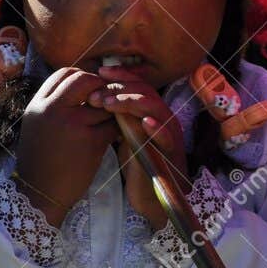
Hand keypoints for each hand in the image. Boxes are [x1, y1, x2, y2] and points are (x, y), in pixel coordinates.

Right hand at [14, 68, 118, 226]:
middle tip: (105, 101)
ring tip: (109, 123)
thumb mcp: (37, 126)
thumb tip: (82, 86)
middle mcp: (52, 110)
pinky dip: (116, 130)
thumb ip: (54, 106)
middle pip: (85, 80)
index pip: (64, 73)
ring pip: (104, 104)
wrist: (40, 194)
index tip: (90, 89)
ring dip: (110, 112)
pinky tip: (114, 137)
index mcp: (38, 105)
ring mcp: (72, 124)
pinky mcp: (91, 141)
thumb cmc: (40, 162)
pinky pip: (112, 126)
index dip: (81, 77)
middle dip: (99, 88)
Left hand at [91, 64, 189, 230]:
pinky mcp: (170, 154)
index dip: (121, 75)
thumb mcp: (126, 133)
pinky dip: (156, 128)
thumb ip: (119, 114)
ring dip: (132, 103)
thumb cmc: (137, 163)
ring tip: (109, 104)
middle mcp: (163, 118)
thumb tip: (96, 93)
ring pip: (155, 109)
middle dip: (120, 88)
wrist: (151, 196)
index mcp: (152, 111)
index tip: (99, 71)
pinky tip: (144, 122)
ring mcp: (168, 135)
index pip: (139, 84)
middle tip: (96, 94)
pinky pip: (166, 138)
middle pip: (146, 91)